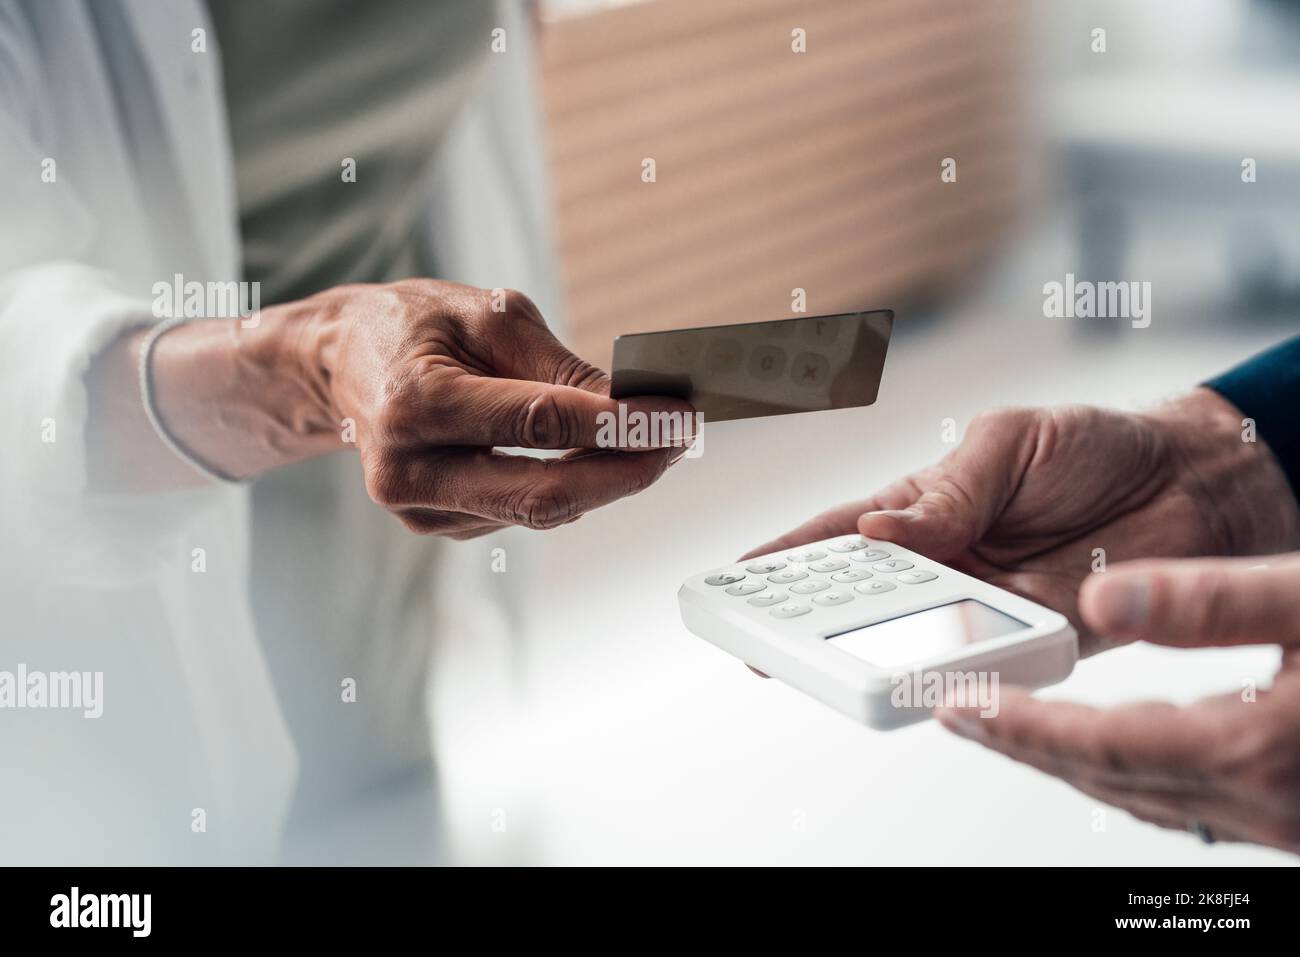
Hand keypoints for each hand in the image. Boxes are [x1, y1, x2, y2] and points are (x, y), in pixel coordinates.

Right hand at [109, 279, 693, 532]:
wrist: (339, 364)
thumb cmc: (413, 326)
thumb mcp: (486, 315)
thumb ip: (558, 366)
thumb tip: (633, 405)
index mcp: (414, 404)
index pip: (535, 424)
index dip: (616, 427)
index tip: (677, 417)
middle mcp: (409, 469)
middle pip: (543, 492)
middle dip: (626, 472)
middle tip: (681, 444)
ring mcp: (419, 508)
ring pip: (539, 510)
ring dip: (606, 481)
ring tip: (652, 444)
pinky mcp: (435, 526)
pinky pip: (521, 513)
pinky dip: (568, 487)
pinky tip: (590, 458)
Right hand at [744, 390, 1298, 654]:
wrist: (1196, 484)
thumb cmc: (1093, 447)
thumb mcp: (1010, 441)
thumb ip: (950, 490)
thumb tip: (882, 534)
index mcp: (921, 507)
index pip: (836, 537)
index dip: (780, 560)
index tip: (728, 583)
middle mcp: (943, 562)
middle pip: (860, 600)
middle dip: (808, 618)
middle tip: (762, 636)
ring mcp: (982, 605)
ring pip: (910, 641)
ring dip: (872, 653)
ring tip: (830, 663)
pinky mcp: (1031, 641)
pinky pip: (982, 664)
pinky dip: (951, 675)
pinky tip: (923, 677)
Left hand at [937, 553, 1299, 854]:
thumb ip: (1213, 601)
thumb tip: (1103, 599)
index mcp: (1250, 749)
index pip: (1097, 741)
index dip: (1018, 723)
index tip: (955, 704)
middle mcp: (1260, 802)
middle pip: (1106, 775)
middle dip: (1023, 741)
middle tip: (958, 712)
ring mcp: (1280, 821)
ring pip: (1146, 797)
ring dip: (1074, 760)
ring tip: (1015, 726)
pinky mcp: (1294, 817)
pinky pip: (1190, 803)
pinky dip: (1134, 772)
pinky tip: (1119, 746)